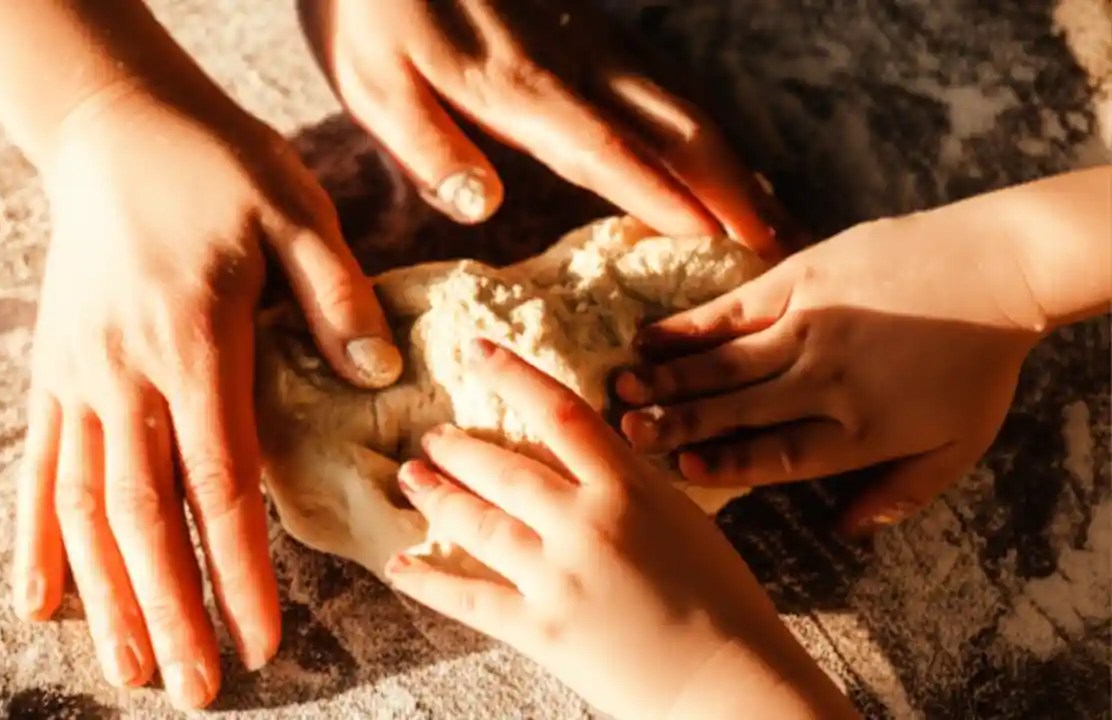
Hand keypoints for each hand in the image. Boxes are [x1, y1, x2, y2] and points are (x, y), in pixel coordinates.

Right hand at [11, 89, 401, 707]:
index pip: (221, 482)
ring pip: (85, 506)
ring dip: (107, 594)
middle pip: (144, 515)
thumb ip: (334, 297)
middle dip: (172, 608)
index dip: (242, 568)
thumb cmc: (217, 166)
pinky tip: (40, 601)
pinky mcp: (52, 371)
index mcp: (195, 342)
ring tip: (127, 669)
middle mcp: (124, 374)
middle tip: (196, 688)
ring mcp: (78, 377)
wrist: (116, 127)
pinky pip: (36, 467)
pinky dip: (35, 538)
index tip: (262, 639)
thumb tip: (377, 375)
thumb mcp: (295, 211)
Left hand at [299, 0, 795, 258]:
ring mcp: (590, 45)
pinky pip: (669, 88)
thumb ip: (427, 148)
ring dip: (737, 168)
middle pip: (678, 132)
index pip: (612, 154)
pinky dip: (710, 134)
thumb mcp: (370, 83)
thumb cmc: (366, 7)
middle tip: (782, 257)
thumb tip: (485, 207)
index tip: (725, 254)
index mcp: (520, 90)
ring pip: (687, 108)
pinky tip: (724, 161)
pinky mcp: (588, 33)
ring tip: (776, 223)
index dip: (669, 205)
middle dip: (734, 197)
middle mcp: (574, 66)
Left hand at [387, 340, 854, 719]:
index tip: (476, 349)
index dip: (512, 374)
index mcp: (628, 488)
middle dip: (458, 449)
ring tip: (411, 478)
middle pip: (503, 468)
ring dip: (437, 497)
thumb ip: (630, 485)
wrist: (729, 683)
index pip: (559, 411)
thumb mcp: (683, 520)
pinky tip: (400, 565)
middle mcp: (586, 523)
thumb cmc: (723, 602)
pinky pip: (469, 598)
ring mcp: (558, 577)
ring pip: (477, 523)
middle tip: (431, 437)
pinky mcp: (541, 630)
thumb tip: (589, 457)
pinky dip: (427, 581)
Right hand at [615, 213, 1046, 536]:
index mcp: (859, 429)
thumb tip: (847, 532)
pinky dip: (690, 326)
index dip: (724, 463)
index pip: (776, 455)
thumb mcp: (957, 445)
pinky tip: (650, 336)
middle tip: (624, 432)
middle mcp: (826, 382)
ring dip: (670, 378)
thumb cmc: (978, 362)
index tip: (680, 467)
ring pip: (725, 362)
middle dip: (675, 423)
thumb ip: (899, 493)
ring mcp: (811, 326)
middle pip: (738, 410)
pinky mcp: (803, 279)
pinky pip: (735, 308)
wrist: (997, 267)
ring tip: (620, 388)